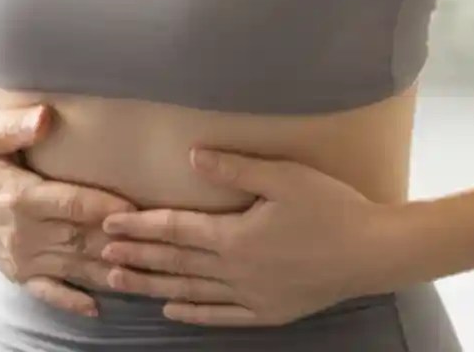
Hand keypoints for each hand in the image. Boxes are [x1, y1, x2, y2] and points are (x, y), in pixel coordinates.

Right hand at [0, 103, 135, 317]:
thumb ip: (15, 126)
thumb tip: (45, 117)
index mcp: (19, 197)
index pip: (73, 204)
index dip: (108, 207)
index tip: (141, 208)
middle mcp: (23, 233)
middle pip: (82, 239)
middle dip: (121, 242)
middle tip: (159, 242)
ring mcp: (21, 258)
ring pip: (74, 267)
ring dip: (110, 272)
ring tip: (146, 274)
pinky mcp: (18, 273)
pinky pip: (49, 292)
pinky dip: (73, 300)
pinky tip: (99, 308)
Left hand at [99, 148, 411, 326]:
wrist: (374, 252)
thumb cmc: (333, 208)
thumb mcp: (284, 177)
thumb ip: (235, 168)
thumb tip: (192, 158)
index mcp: (235, 236)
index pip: (175, 229)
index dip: (140, 225)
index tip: (109, 222)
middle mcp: (236, 270)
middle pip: (175, 262)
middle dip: (135, 255)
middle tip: (98, 252)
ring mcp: (251, 295)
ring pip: (189, 291)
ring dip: (151, 285)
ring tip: (119, 280)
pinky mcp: (268, 312)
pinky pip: (220, 315)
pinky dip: (192, 314)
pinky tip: (170, 310)